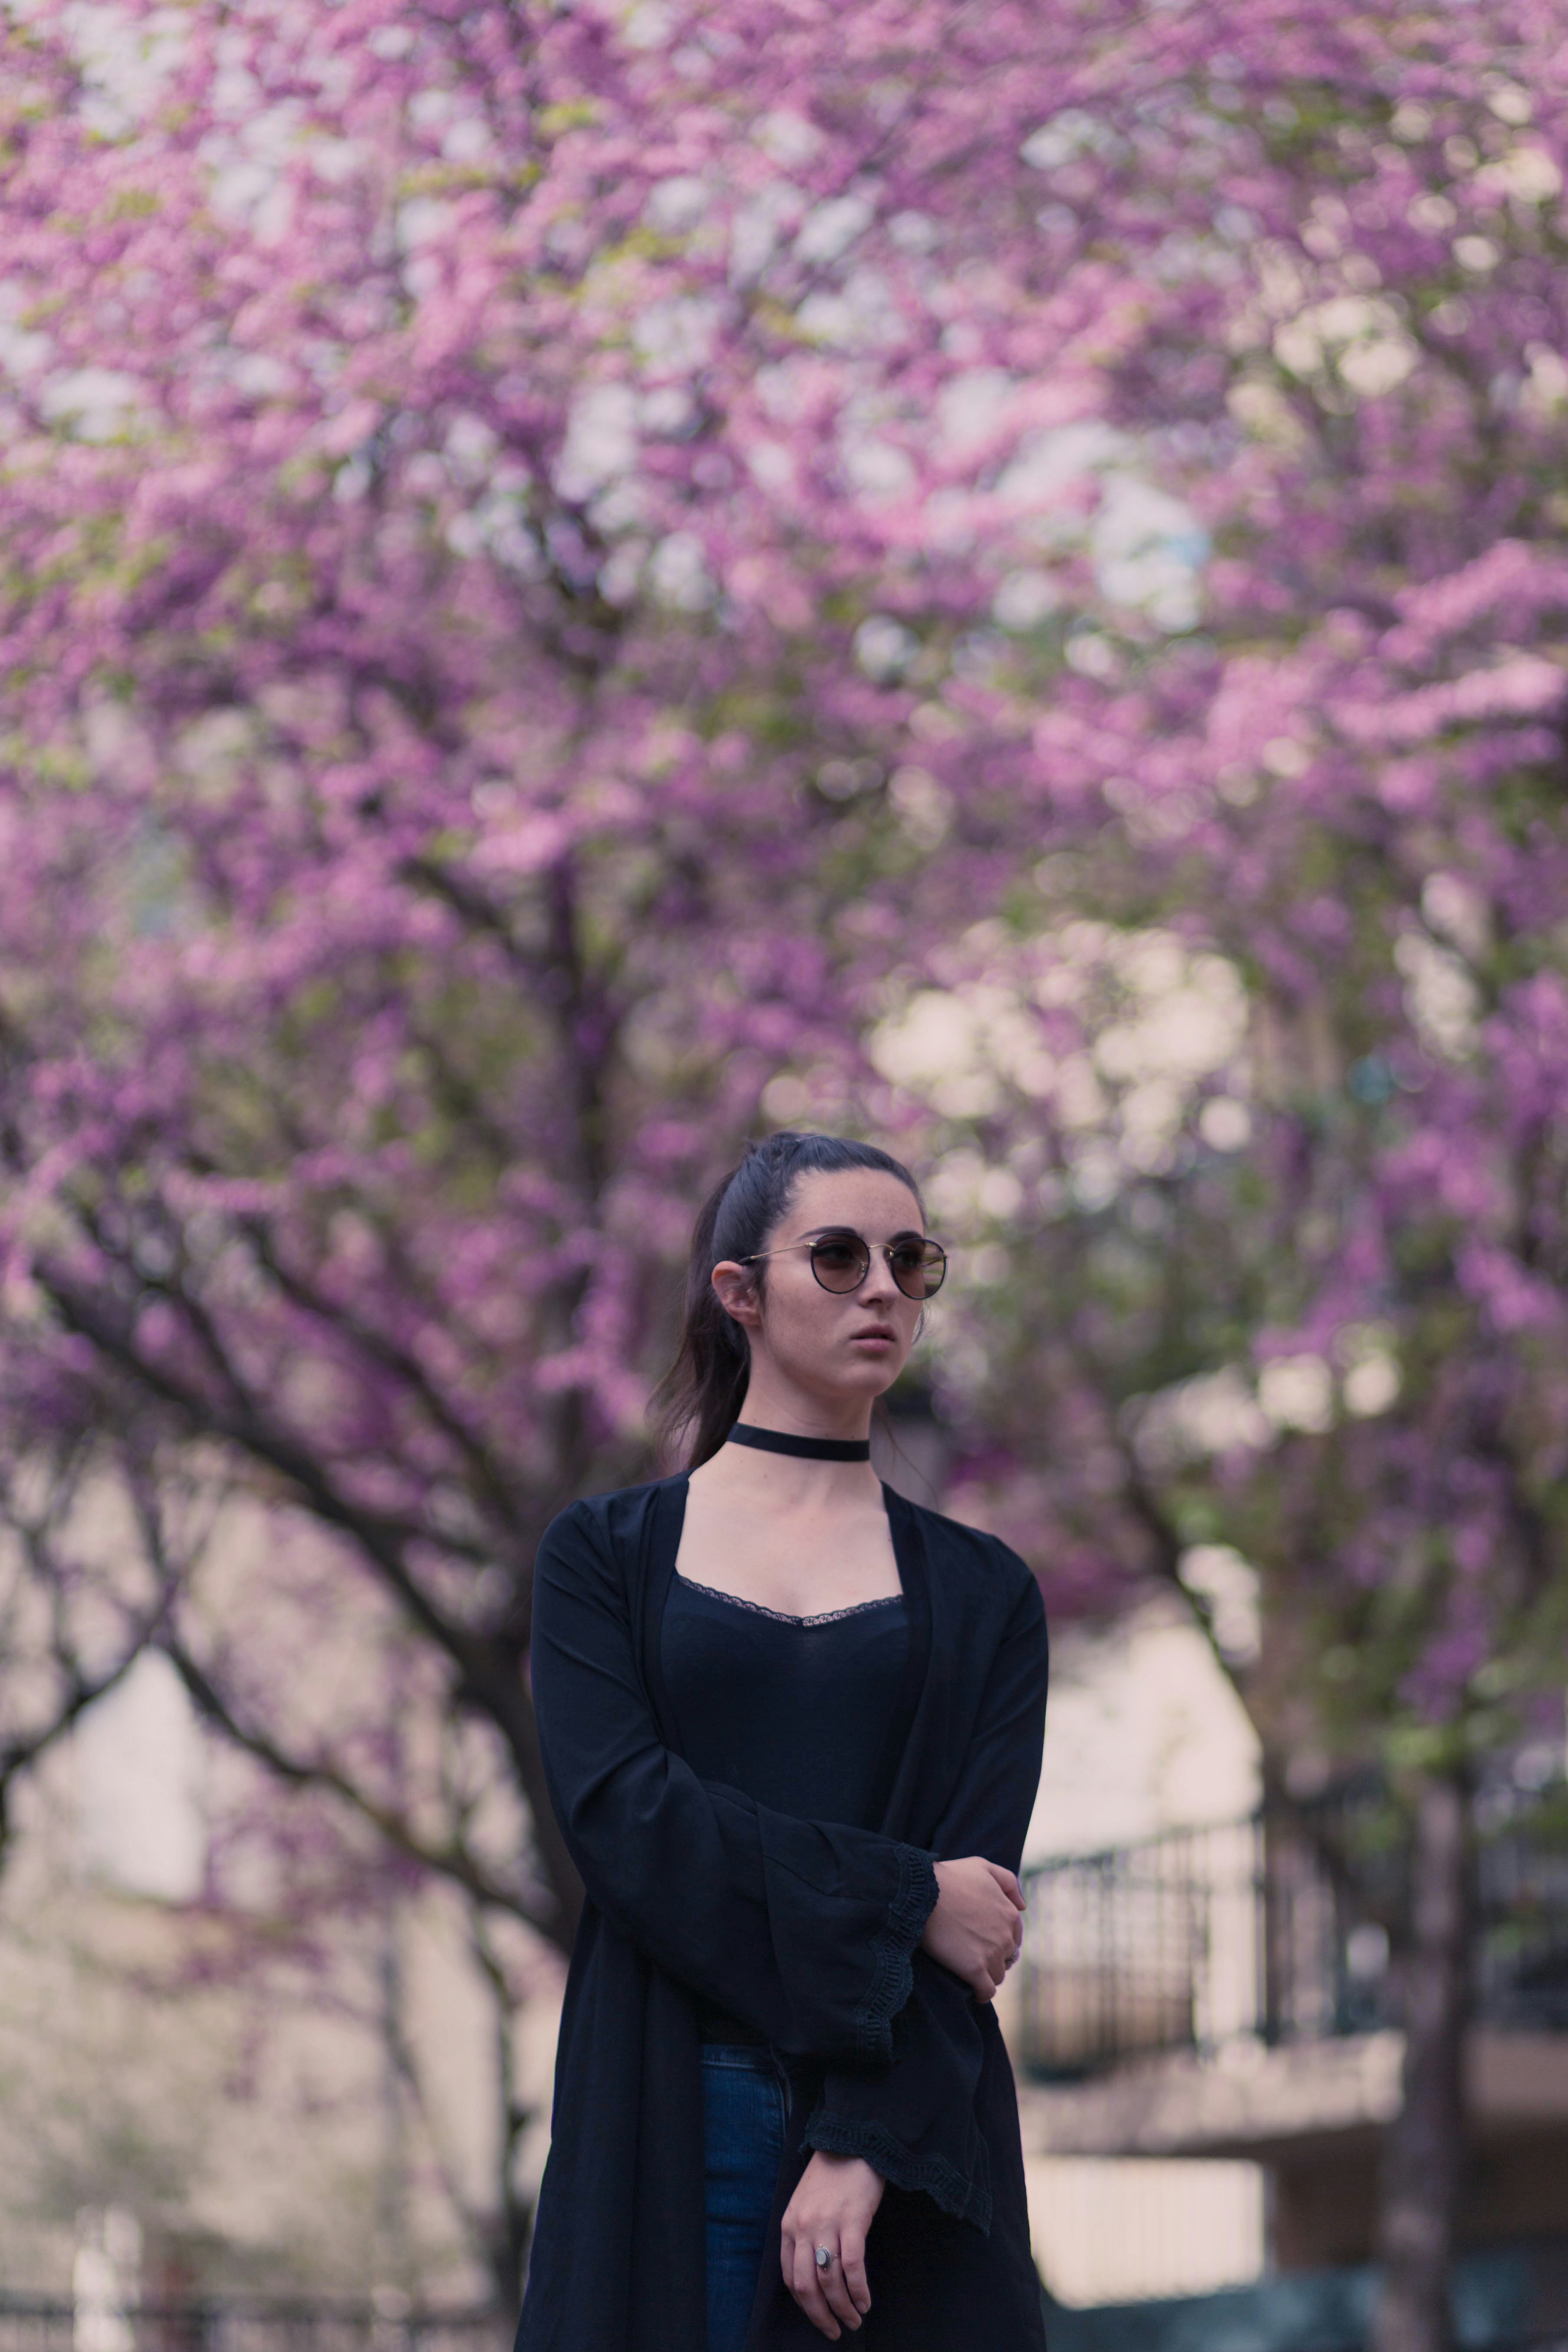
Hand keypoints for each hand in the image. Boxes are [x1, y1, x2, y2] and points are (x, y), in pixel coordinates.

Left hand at [780, 2151, 883, 2338]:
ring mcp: (827, 2224)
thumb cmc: (831, 2175)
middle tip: (836, 2331)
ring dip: (843, 2308)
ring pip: (830, 2281)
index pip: (791, 2278)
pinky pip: (852, 2266)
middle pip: (807, 2286)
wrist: (852, 2141)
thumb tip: (815, 2274)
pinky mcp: (852, 2220)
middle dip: (821, 2316)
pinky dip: (858, 2290)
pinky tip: (865, 2301)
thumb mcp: (806, 2204)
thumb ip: (804, 2234)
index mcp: (789, 2225)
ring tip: (855, 2320)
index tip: (820, 2318)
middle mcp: (803, 2228)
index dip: (805, 2305)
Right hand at [919, 1855, 1024, 2001]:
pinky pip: (986, 1992)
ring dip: (986, 1975)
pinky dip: (981, 1993)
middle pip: (1006, 1957)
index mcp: (1010, 1914)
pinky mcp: (975, 1969)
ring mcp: (991, 1954)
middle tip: (971, 1952)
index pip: (1014, 1937)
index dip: (998, 1939)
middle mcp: (1006, 1936)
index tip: (982, 1939)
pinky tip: (971, 1989)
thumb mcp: (982, 1866)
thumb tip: (1023, 1906)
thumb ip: (1008, 1882)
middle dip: (993, 1956)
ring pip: (997, 1976)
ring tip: (968, 1968)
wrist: (922, 1893)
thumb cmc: (949, 1877)